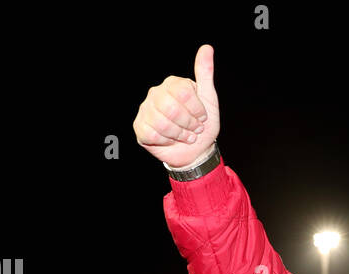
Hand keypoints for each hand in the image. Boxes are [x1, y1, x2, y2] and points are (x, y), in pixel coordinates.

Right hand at [133, 44, 220, 168]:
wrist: (195, 151)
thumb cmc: (202, 124)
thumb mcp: (209, 98)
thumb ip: (205, 73)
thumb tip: (206, 47)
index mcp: (172, 84)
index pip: (184, 93)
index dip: (197, 109)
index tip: (202, 117)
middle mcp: (156, 93)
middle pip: (172, 108)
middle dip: (188, 124)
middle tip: (194, 129)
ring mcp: (146, 110)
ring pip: (162, 123)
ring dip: (180, 134)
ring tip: (185, 136)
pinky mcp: (140, 127)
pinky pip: (153, 134)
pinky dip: (167, 141)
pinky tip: (171, 140)